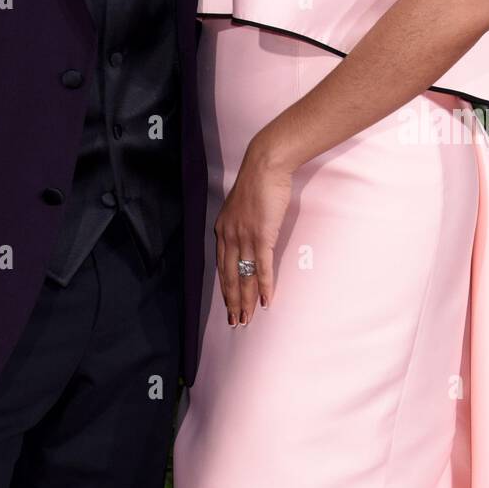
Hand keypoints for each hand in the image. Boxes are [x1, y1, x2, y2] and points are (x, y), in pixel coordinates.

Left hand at [214, 133, 293, 326]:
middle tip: (236, 321)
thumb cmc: (258, 184)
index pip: (222, 266)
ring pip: (244, 276)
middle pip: (230, 276)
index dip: (225, 288)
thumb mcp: (242, 208)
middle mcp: (230, 236)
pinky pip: (262, 267)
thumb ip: (242, 226)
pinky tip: (266, 301)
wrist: (265, 166)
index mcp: (223, 230)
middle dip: (233, 301)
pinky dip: (264, 286)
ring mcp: (245, 237)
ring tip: (248, 318)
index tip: (228, 304)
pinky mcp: (262, 236)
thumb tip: (249, 240)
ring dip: (247, 300)